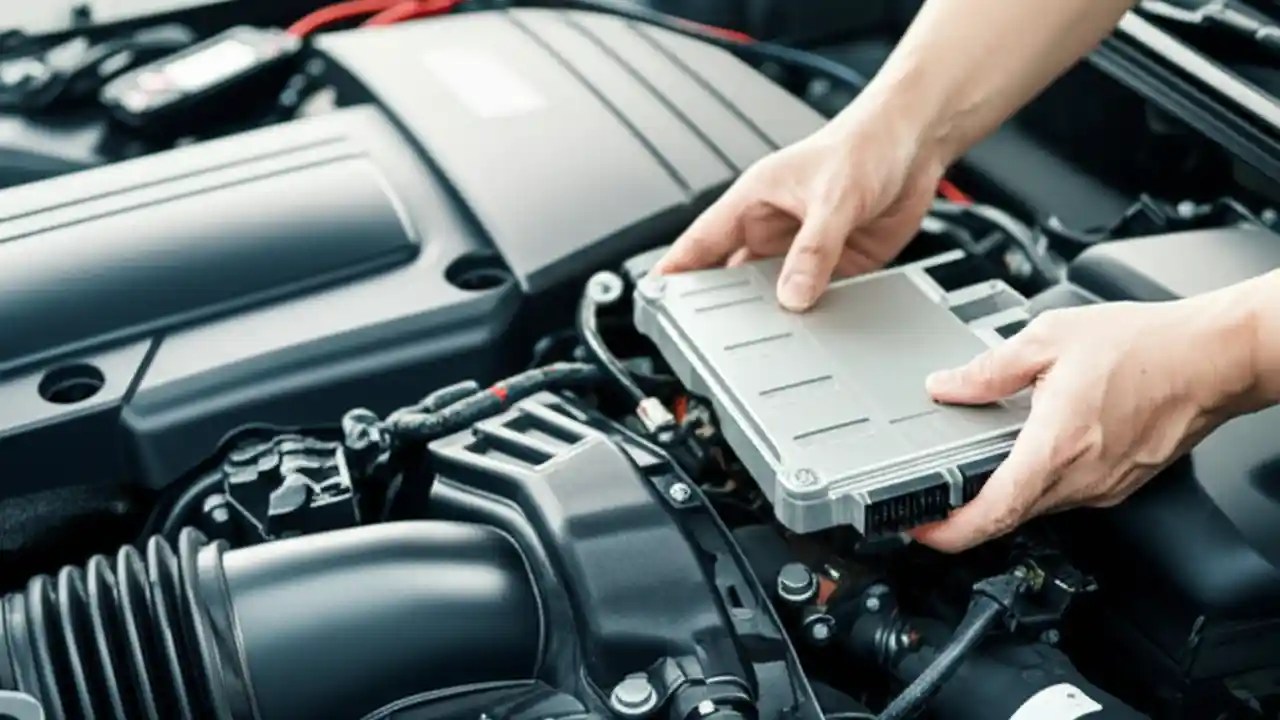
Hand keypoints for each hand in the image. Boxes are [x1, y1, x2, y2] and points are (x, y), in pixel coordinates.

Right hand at [653, 107, 943, 311]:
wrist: (916, 143)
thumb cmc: (865, 144)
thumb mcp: (833, 196)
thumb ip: (813, 248)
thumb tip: (793, 295)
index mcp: (754, 202)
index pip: (701, 242)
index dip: (675, 271)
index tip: (654, 299)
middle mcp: (773, 229)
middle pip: (734, 278)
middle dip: (724, 307)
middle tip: (713, 338)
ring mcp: (804, 251)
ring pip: (774, 295)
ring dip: (772, 316)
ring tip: (767, 343)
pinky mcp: (837, 267)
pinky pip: (816, 299)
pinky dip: (813, 317)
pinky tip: (813, 334)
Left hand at [912, 296, 1261, 552]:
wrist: (1213, 357)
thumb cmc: (1146, 346)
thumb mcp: (1049, 338)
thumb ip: (989, 369)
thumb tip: (948, 386)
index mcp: (1056, 447)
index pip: (993, 512)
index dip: (949, 531)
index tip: (921, 530)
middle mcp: (1081, 479)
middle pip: (1008, 515)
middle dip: (966, 513)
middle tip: (932, 501)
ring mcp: (1103, 487)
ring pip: (1036, 506)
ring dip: (1003, 495)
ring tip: (975, 470)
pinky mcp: (1119, 484)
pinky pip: (1065, 494)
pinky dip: (1038, 482)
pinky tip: (1030, 452)